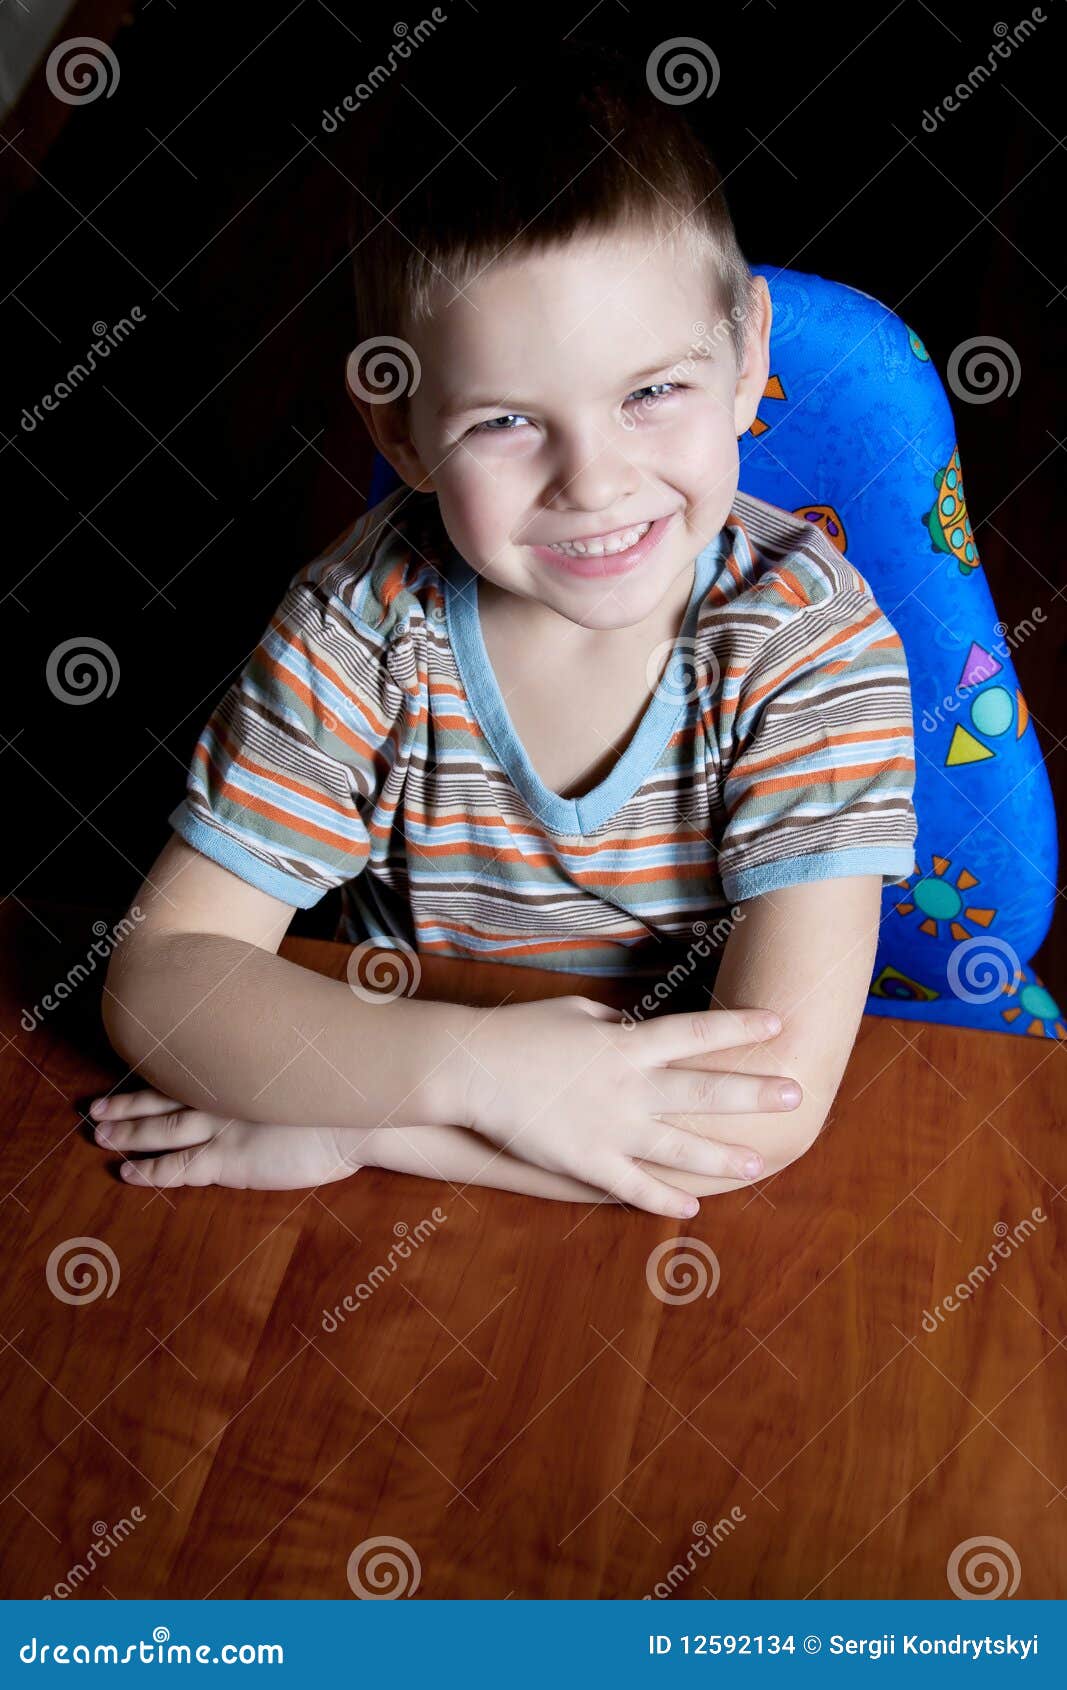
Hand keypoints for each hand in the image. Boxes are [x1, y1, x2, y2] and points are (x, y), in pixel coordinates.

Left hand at [87, 1088, 369, 1190]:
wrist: (359, 1118)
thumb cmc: (341, 1091)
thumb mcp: (304, 1065)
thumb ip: (281, 1062)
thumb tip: (274, 1050)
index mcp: (238, 1073)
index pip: (182, 1074)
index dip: (152, 1080)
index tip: (127, 1079)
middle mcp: (221, 1097)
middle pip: (161, 1100)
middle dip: (126, 1107)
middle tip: (95, 1111)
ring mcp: (222, 1130)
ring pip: (161, 1131)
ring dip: (128, 1134)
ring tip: (101, 1136)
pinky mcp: (229, 1162)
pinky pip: (179, 1168)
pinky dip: (151, 1171)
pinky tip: (127, 1174)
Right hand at [460, 997, 801, 1218]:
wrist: (470, 1069)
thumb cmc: (517, 1032)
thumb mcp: (571, 1012)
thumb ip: (609, 1020)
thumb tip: (631, 1022)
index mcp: (626, 1043)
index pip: (696, 1032)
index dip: (739, 1029)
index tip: (777, 1024)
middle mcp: (630, 1086)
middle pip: (704, 1091)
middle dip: (754, 1093)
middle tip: (795, 1095)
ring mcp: (611, 1128)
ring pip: (681, 1147)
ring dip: (722, 1157)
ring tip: (758, 1163)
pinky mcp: (587, 1162)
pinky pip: (636, 1187)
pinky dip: (665, 1199)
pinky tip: (692, 1209)